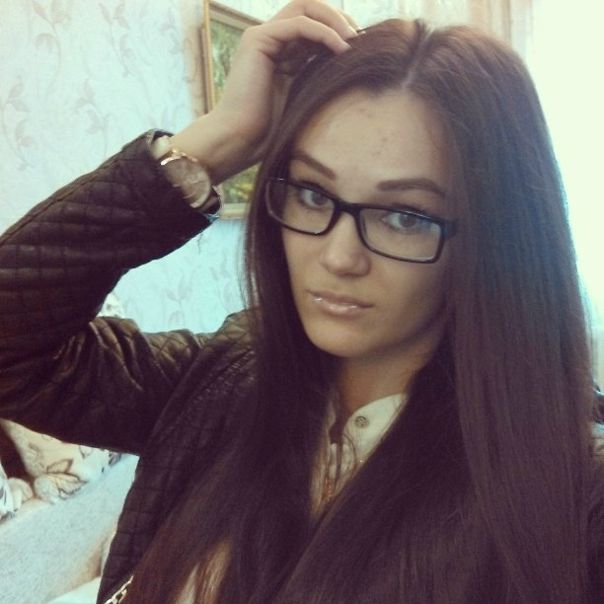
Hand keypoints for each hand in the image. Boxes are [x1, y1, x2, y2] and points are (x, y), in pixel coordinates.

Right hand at [170, 0, 357, 182]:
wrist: (240, 139)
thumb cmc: (269, 130)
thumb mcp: (303, 97)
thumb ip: (318, 76)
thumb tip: (350, 68)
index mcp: (281, 52)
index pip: (313, 24)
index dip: (339, 28)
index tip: (361, 46)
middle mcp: (270, 39)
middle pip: (310, 7)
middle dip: (339, 17)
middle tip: (360, 38)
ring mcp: (262, 36)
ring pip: (305, 7)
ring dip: (334, 20)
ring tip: (354, 41)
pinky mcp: (258, 40)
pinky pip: (299, 24)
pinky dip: (324, 33)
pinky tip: (341, 49)